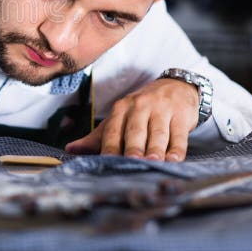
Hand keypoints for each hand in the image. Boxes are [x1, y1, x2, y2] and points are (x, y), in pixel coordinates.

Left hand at [65, 78, 199, 161]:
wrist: (175, 87)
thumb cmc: (142, 110)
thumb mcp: (119, 118)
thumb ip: (98, 137)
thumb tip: (70, 149)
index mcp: (121, 108)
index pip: (113, 130)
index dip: (110, 147)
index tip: (108, 162)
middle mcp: (140, 106)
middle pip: (135, 131)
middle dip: (133, 147)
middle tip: (133, 161)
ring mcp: (162, 110)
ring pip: (158, 134)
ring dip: (156, 149)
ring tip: (154, 162)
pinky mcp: (181, 116)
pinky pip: (179, 135)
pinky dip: (177, 149)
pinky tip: (174, 159)